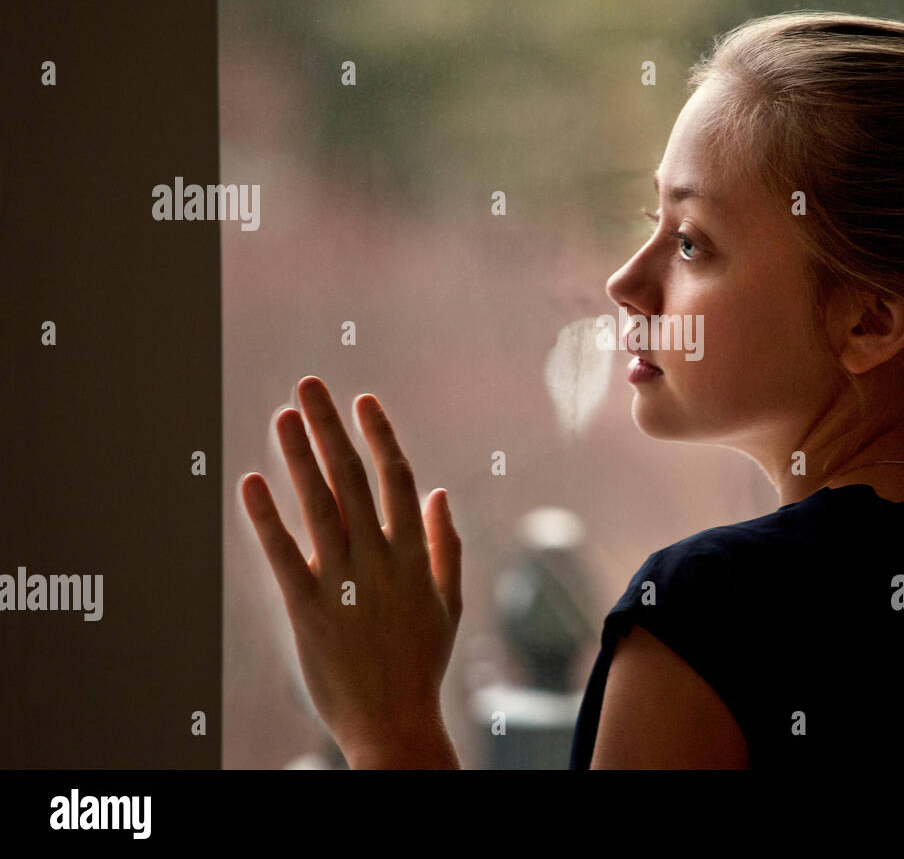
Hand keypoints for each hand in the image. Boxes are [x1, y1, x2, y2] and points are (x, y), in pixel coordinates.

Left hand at [240, 376, 462, 767]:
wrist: (394, 722)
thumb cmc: (422, 662)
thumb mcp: (447, 601)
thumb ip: (444, 544)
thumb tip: (439, 492)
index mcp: (414, 554)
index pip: (397, 478)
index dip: (379, 435)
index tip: (363, 400)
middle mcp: (379, 559)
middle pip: (352, 478)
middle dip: (331, 427)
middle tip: (309, 385)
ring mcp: (342, 582)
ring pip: (319, 505)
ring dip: (300, 457)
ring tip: (284, 417)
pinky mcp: (307, 609)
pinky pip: (284, 554)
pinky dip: (266, 517)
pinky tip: (251, 482)